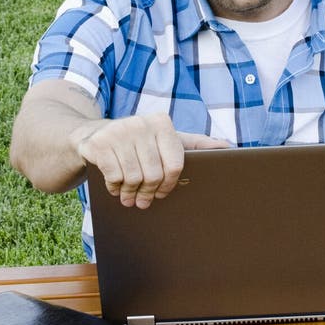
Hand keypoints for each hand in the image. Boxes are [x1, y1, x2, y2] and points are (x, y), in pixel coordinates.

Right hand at [76, 113, 228, 208]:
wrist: (95, 134)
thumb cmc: (140, 142)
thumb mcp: (167, 140)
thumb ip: (196, 144)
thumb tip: (229, 147)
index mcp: (162, 123)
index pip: (175, 164)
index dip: (169, 185)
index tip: (162, 194)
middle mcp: (141, 123)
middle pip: (154, 174)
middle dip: (148, 193)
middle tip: (143, 202)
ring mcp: (118, 132)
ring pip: (133, 177)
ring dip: (130, 193)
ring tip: (129, 197)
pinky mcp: (99, 143)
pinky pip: (113, 176)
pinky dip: (114, 187)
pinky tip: (115, 187)